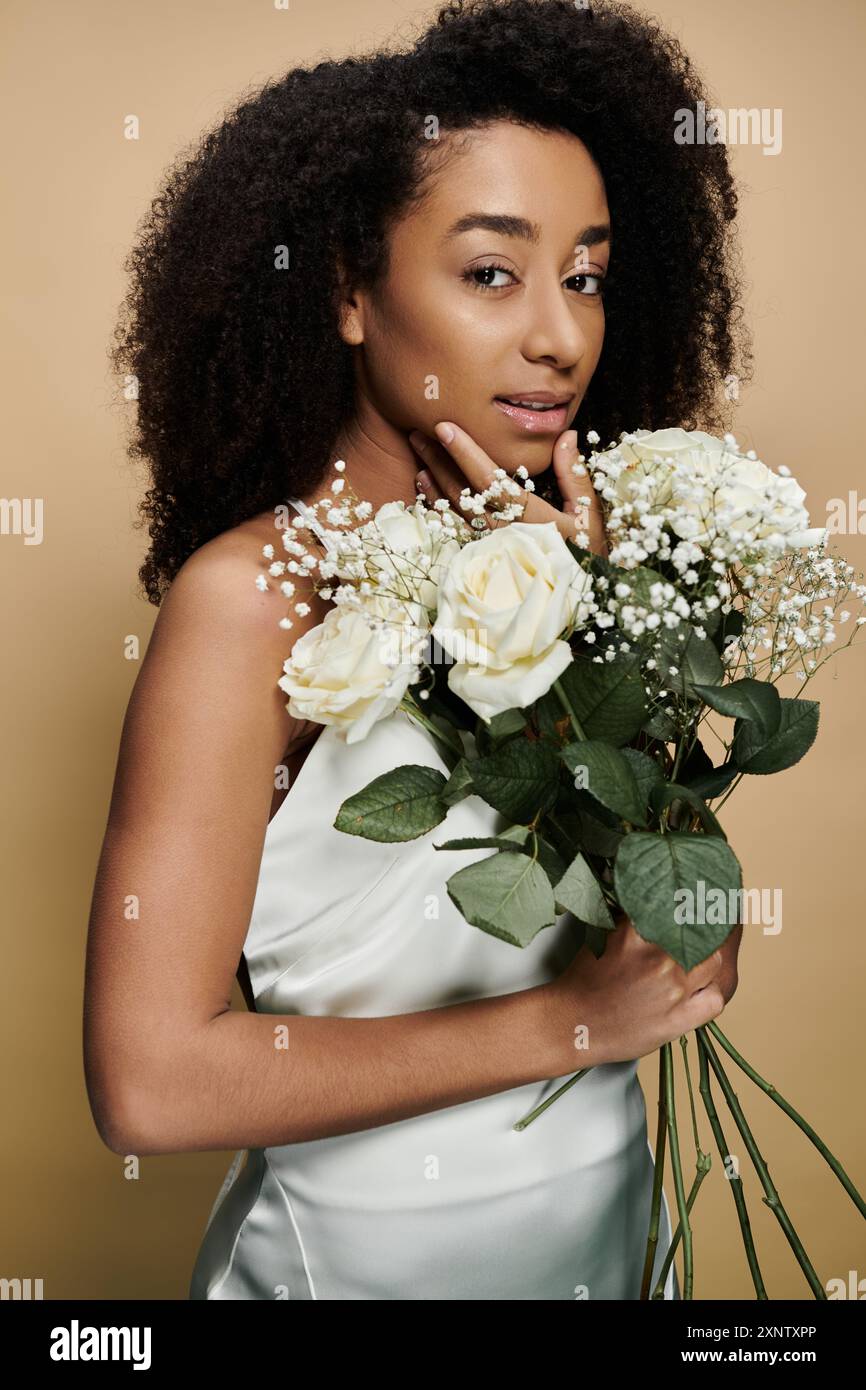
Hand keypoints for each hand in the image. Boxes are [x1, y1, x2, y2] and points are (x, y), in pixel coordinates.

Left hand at [408, 420, 607, 556]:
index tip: (445, 428)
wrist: (575, 601)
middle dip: (440, 461)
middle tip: (419, 434)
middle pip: (464, 494)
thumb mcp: (588, 515)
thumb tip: (567, 434)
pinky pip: (452, 534)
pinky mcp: (481, 563)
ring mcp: (489, 552)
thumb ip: (574, 475)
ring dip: (434, 485)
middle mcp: (505, 536)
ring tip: (420, 458)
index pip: (492, 481)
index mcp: (533, 519)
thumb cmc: (584, 554)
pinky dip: (436, 512)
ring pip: (454, 514)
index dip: (466, 453)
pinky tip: (425, 493)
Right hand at [539, 914, 735, 1071]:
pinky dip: (709, 996)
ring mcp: (672, 988)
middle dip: (698, 939)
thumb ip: (631, 918)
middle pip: (702, 935)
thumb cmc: (584, 981)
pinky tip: (695, 996)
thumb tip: (652, 898)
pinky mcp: (679, 1018)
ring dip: (705, 966)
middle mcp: (658, 957)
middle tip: (692, 944)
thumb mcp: (602, 936)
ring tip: (691, 971)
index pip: (680, 908)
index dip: (691, 911)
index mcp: (637, 932)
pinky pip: (715, 999)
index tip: (693, 912)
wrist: (572, 1024)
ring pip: (714, 963)